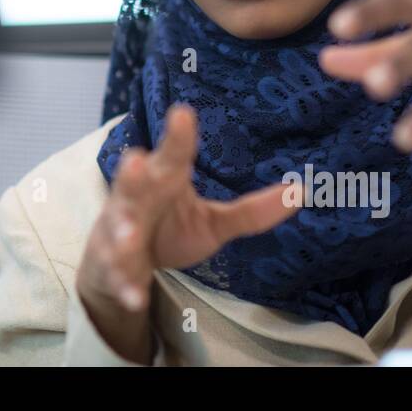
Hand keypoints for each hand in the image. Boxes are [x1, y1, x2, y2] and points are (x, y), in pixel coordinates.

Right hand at [76, 104, 300, 359]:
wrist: (119, 263)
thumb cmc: (168, 229)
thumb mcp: (213, 223)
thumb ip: (250, 211)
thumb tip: (300, 193)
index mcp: (163, 181)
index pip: (173, 155)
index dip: (177, 136)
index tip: (183, 113)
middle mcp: (136, 200)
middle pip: (132, 182)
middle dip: (132, 173)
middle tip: (135, 161)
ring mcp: (119, 232)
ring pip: (118, 226)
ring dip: (122, 229)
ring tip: (130, 235)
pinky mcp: (111, 264)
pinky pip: (117, 273)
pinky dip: (124, 285)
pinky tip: (135, 297)